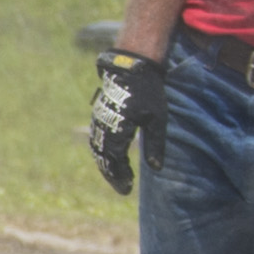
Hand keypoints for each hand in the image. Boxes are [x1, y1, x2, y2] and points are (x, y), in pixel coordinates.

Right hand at [84, 50, 164, 198]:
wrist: (130, 66)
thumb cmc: (147, 92)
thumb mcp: (157, 120)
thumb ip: (156, 145)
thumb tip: (157, 169)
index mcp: (117, 130)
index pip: (114, 161)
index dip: (120, 176)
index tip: (128, 188)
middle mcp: (104, 127)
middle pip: (103, 158)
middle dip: (112, 174)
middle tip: (123, 187)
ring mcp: (98, 120)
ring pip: (97, 149)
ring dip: (105, 164)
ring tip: (116, 175)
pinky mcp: (98, 114)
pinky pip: (96, 139)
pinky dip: (102, 151)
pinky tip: (110, 156)